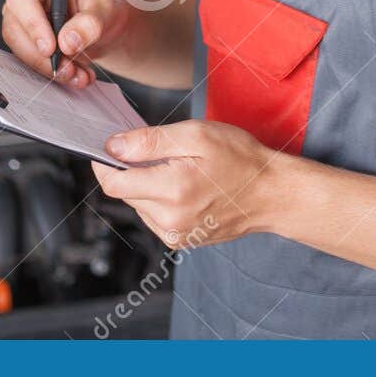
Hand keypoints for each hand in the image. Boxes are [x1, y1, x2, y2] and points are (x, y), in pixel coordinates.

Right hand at [1, 0, 131, 86]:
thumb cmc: (102, 8)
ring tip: (78, 75)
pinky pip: (28, 58)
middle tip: (69, 70)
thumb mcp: (105, 11)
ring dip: (48, 68)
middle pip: (16, 28)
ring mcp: (22, 16)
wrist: (104, 24)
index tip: (51, 48)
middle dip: (42, 56)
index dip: (33, 25)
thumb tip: (67, 41)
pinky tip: (73, 75)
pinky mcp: (25, 37)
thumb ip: (90, 23)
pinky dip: (50, 71)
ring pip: (20, 48)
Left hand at [91, 120, 284, 248]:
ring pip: (138, 204)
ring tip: (178, 170)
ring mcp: (174, 235)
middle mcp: (169, 219)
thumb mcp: (196, 135)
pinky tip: (182, 187)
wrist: (271, 194)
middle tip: (160, 152)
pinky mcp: (180, 241)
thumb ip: (150, 141)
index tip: (110, 147)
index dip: (105, 162)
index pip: (113, 182)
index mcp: (171, 190)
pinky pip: (153, 217)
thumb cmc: (240, 159)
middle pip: (124, 193)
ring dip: (146, 185)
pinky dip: (159, 199)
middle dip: (132, 170)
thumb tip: (113, 146)